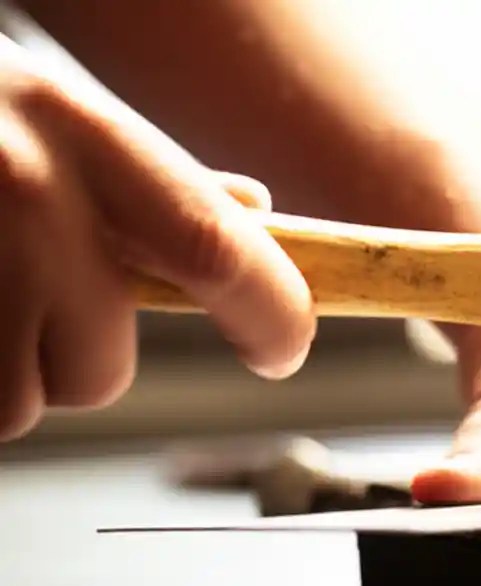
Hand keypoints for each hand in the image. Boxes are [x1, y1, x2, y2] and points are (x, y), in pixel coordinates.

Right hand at [0, 35, 314, 439]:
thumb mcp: (59, 114)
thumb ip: (156, 180)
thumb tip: (254, 217)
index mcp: (83, 135)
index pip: (221, 253)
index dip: (272, 319)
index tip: (281, 351)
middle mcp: (25, 197)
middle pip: (100, 370)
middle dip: (77, 362)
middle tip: (27, 303)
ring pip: (19, 404)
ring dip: (2, 375)